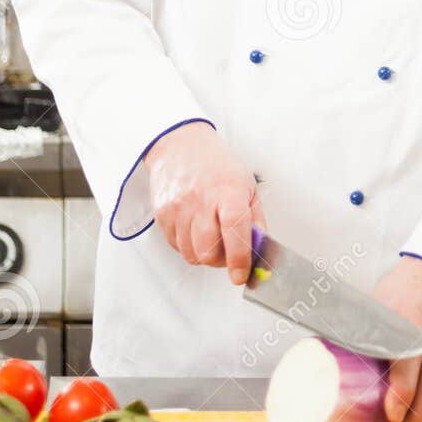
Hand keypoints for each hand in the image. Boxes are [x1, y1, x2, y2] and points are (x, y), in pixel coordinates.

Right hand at [143, 124, 265, 283]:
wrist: (181, 146)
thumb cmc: (218, 166)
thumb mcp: (247, 186)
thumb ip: (255, 221)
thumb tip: (260, 252)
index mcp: (228, 190)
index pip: (234, 229)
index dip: (238, 257)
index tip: (240, 275)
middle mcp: (201, 199)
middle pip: (208, 250)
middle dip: (221, 261)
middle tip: (228, 252)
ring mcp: (178, 207)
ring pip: (190, 254)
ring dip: (204, 254)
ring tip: (211, 237)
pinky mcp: (162, 213)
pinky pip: (175, 246)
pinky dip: (188, 246)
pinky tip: (194, 229)